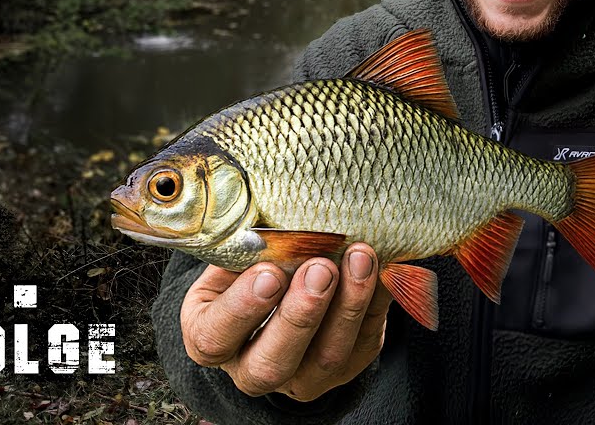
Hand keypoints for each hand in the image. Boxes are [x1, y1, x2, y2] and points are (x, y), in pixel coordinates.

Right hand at [180, 244, 392, 401]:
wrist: (284, 295)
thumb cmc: (251, 270)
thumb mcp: (232, 259)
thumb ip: (244, 248)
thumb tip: (269, 218)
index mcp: (211, 337)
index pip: (215, 337)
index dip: (242, 309)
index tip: (269, 272)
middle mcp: (252, 368)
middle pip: (272, 362)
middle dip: (301, 314)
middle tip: (321, 268)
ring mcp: (302, 375)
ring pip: (327, 357)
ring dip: (348, 305)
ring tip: (360, 259)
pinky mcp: (346, 368)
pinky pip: (365, 341)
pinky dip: (377, 302)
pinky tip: (383, 267)